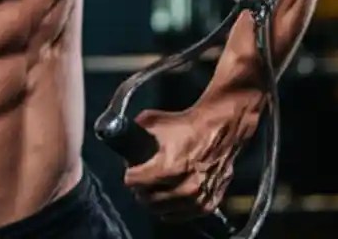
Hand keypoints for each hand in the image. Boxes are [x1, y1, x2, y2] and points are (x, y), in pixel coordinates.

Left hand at [122, 93, 262, 221]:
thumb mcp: (152, 121)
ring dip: (156, 201)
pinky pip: (183, 216)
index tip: (132, 170)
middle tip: (143, 180)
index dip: (130, 174)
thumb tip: (118, 139)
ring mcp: (197, 197)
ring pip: (163, 211)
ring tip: (156, 188)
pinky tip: (171, 197)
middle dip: (141, 189)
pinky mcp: (208, 203)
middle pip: (146, 200)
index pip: (133, 183)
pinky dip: (174, 209)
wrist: (219, 128)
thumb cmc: (187, 124)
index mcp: (167, 167)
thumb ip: (131, 133)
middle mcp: (184, 187)